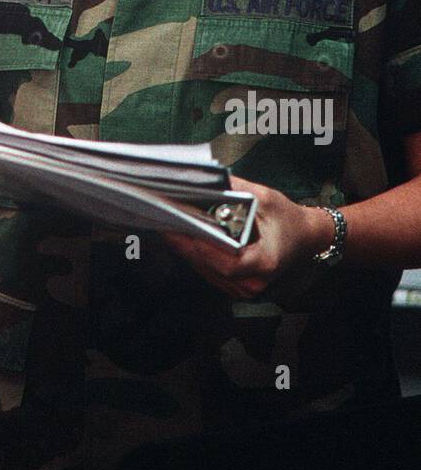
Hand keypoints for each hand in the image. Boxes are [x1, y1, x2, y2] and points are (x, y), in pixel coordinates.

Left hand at [160, 176, 331, 298]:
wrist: (305, 235)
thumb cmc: (287, 218)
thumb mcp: (263, 197)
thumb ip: (234, 191)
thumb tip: (205, 182)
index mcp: (264, 261)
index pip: (226, 261)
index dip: (200, 247)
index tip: (178, 230)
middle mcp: (254, 280)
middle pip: (210, 265)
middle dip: (185, 242)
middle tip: (163, 220)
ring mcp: (246, 287)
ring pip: (206, 270)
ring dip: (186, 249)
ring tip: (168, 225)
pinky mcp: (238, 286)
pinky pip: (210, 271)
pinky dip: (196, 255)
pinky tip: (184, 237)